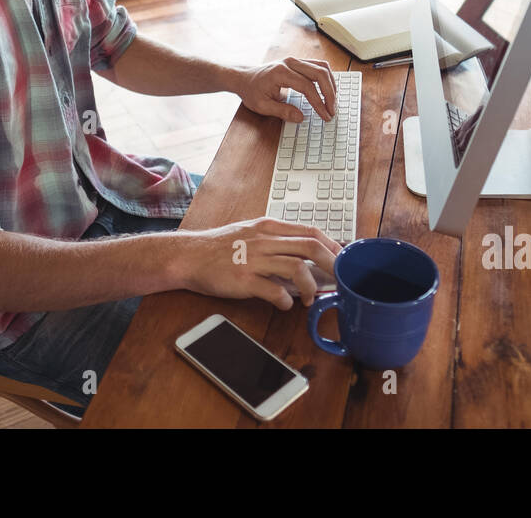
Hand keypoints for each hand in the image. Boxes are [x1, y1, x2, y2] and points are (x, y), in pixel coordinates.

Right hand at [171, 218, 341, 308]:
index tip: (342, 258)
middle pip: (310, 247)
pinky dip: (286, 300)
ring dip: (310, 287)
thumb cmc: (218, 247)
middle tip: (339, 279)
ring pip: (296, 268)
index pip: (310, 230)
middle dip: (331, 263)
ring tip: (309, 298)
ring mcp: (254, 259)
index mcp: (268, 227)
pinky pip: (275, 291)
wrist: (189, 256)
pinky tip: (286, 304)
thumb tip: (303, 252)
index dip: (331, 244)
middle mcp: (264, 240)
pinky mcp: (244, 280)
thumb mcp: (250, 232)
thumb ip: (276, 239)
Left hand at [235, 56, 336, 121]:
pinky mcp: (298, 62)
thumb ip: (282, 112)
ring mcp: (295, 60)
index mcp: (281, 72)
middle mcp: (290, 62)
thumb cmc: (251, 91)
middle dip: (330, 93)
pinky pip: (318, 66)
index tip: (325, 115)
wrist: (243, 78)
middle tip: (332, 110)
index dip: (318, 102)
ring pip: (322, 67)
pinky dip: (326, 78)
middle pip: (319, 73)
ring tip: (333, 102)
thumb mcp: (262, 106)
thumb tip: (301, 117)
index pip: (307, 86)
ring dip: (331, 84)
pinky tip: (328, 91)